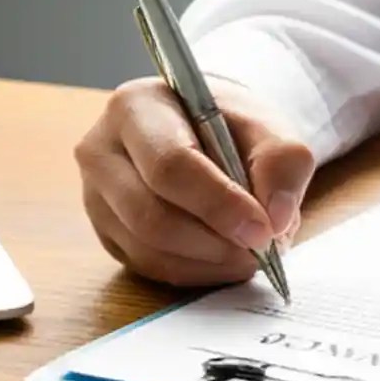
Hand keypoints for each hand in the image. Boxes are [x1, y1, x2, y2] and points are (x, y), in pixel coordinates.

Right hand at [76, 76, 312, 285]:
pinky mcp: (106, 232)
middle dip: (215, 242)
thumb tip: (276, 218)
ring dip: (209, 262)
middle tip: (261, 249)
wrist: (207, 132)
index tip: (263, 230)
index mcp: (137, 107)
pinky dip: (196, 272)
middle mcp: (101, 150)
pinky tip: (225, 259)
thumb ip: (282, 163)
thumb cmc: (231, 127)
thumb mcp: (268, 128)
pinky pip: (149, 267)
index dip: (220, 205)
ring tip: (250, 253)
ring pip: (148, 249)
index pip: (170, 165)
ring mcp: (97, 196)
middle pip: (151, 216)